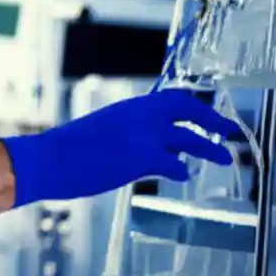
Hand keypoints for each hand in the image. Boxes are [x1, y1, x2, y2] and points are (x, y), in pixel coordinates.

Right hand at [1, 88, 242, 206]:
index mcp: (129, 107)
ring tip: (224, 158)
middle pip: (188, 110)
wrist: (47, 159)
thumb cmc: (67, 150)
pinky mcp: (140, 157)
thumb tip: (148, 150)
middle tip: (228, 130)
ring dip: (210, 148)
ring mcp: (141, 135)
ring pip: (189, 137)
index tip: (207, 117)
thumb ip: (128, 134)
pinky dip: (181, 170)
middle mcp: (139, 115)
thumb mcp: (102, 131)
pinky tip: (184, 176)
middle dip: (213, 120)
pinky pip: (174, 164)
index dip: (194, 108)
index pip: (171, 99)